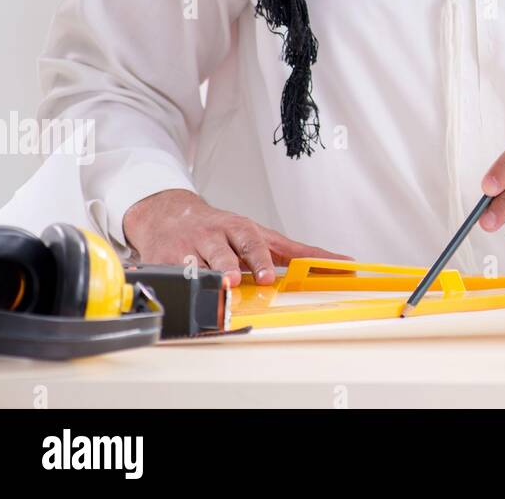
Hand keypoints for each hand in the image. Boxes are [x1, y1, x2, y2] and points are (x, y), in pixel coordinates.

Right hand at [121, 189, 353, 287]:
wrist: (172, 216)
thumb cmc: (223, 230)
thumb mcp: (259, 235)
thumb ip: (294, 252)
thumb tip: (339, 262)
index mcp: (240, 229)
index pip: (254, 244)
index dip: (261, 260)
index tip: (267, 276)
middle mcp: (215, 236)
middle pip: (224, 253)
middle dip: (230, 265)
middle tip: (235, 279)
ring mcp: (189, 249)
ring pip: (196, 265)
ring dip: (204, 276)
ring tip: (212, 286)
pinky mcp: (165, 262)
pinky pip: (171, 275)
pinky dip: (176, 283)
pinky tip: (179, 288)